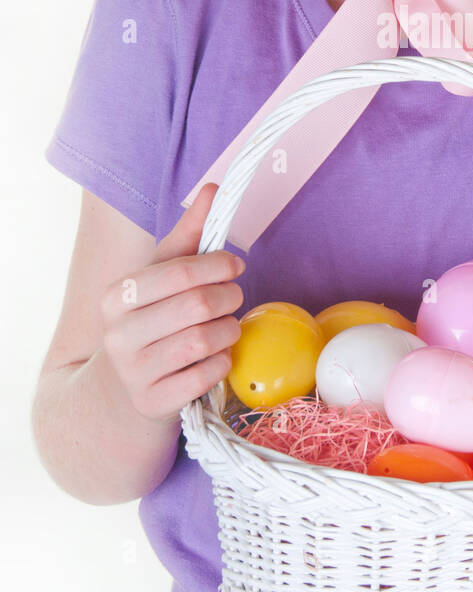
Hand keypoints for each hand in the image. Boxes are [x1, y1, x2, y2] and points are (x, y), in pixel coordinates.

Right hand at [99, 183, 245, 422]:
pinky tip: (214, 357)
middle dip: (229, 298)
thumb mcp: (160, 277)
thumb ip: (188, 234)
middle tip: (233, 298)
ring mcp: (134, 373)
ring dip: (229, 331)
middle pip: (199, 305)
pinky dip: (222, 363)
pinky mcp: (153, 403)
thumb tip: (212, 188)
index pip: (182, 271)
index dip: (219, 265)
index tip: (236, 265)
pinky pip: (207, 375)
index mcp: (117, 295)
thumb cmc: (149, 322)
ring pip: (206, 340)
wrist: (118, 391)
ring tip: (224, 328)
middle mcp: (118, 334)